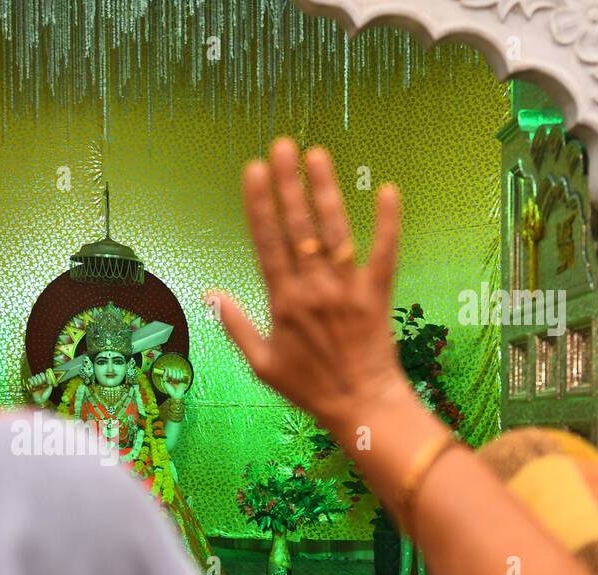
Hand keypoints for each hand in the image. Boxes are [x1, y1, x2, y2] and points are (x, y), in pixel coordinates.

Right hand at [26, 370, 54, 405]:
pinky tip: (32, 382)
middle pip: (38, 375)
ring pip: (34, 377)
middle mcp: (40, 381)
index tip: (44, 380)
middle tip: (40, 384)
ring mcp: (36, 383)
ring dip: (35, 380)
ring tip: (36, 385)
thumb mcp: (50, 387)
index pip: (43, 374)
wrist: (40, 400)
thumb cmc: (46, 395)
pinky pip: (30, 380)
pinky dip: (31, 380)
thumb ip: (49, 380)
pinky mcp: (32, 385)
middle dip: (39, 379)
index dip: (43, 376)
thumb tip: (47, 373)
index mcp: (45, 381)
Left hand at [163, 366, 188, 400]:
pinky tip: (179, 381)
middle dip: (173, 375)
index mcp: (167, 377)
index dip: (169, 372)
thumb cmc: (169, 390)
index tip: (169, 377)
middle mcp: (171, 376)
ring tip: (176, 382)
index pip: (168, 370)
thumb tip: (165, 369)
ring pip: (177, 371)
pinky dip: (180, 376)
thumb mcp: (164, 383)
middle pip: (173, 370)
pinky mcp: (181, 378)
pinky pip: (181, 373)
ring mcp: (176, 377)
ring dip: (177, 376)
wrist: (176, 395)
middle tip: (173, 381)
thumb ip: (164, 376)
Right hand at [210, 140, 412, 433]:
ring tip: (317, 155)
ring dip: (325, 192)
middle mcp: (314, 289)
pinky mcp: (377, 294)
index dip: (259, 205)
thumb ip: (235, 325)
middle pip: (299, 227)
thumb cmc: (307, 387)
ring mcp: (347, 289)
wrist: (359, 405)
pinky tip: (387, 190)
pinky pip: (385, 252)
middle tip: (282, 146)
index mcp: (283, 302)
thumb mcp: (260, 364)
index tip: (252, 171)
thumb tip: (210, 293)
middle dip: (288, 184)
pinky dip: (388, 223)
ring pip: (335, 232)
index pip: (267, 243)